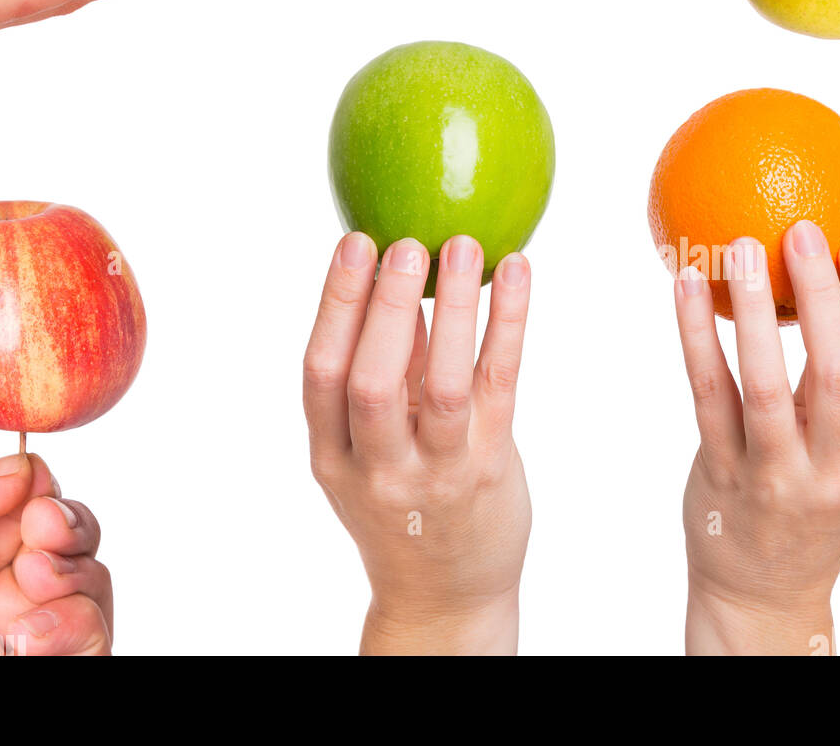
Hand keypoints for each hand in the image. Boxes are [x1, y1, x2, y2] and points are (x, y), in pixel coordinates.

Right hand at [304, 233, 531, 654]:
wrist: (444, 598)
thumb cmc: (402, 499)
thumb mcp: (365, 447)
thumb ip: (377, 368)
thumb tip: (390, 269)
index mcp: (332, 454)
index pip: (321, 374)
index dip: (335, 306)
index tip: (353, 243)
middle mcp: (378, 467)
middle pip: (371, 382)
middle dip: (386, 306)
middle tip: (403, 242)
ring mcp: (438, 472)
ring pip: (444, 384)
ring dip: (455, 309)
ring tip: (464, 246)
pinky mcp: (491, 467)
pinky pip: (501, 385)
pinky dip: (509, 322)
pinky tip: (518, 273)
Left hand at [675, 224, 839, 654]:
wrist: (761, 588)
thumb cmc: (809, 495)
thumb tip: (833, 276)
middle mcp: (835, 469)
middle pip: (837, 370)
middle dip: (822, 294)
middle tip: (801, 230)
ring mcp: (775, 474)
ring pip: (763, 381)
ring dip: (749, 307)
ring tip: (737, 245)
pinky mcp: (721, 470)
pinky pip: (706, 391)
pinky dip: (694, 333)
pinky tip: (683, 287)